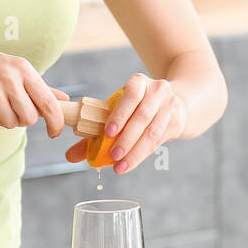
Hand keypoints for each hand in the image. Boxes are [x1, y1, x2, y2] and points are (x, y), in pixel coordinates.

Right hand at [0, 44, 68, 136]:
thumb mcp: (15, 68)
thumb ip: (40, 86)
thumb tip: (64, 100)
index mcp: (22, 69)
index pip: (48, 102)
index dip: (56, 121)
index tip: (55, 132)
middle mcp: (9, 80)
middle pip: (30, 118)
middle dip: (24, 118)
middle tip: (12, 105)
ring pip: (12, 123)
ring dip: (5, 118)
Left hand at [64, 73, 186, 172]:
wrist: (176, 102)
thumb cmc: (137, 108)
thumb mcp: (119, 110)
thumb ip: (94, 131)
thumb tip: (70, 155)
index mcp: (138, 82)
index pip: (131, 94)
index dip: (120, 113)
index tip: (108, 132)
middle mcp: (157, 90)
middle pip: (143, 116)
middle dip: (126, 138)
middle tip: (113, 156)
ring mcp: (170, 105)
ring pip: (152, 131)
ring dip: (135, 150)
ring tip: (120, 165)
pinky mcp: (177, 121)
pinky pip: (159, 140)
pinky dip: (143, 154)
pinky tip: (130, 163)